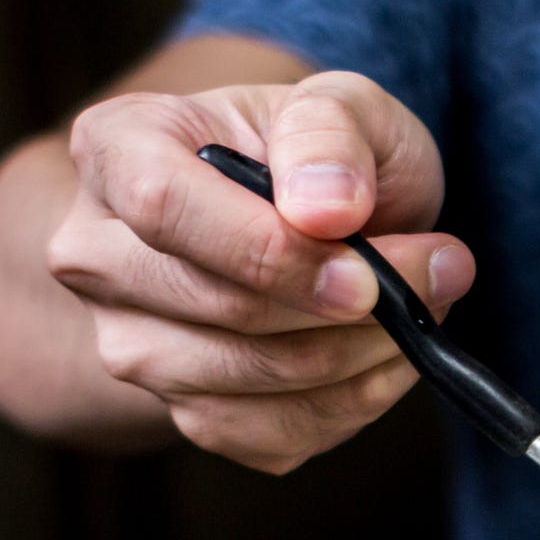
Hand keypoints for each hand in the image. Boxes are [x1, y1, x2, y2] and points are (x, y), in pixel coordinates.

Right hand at [46, 72, 474, 472]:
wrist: (319, 223)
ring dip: (364, 356)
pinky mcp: (192, 416)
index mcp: (114, 151)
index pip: (164, 208)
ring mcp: (136, 348)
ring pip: (253, 380)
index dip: (270, 252)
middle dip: (349, 309)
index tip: (366, 274)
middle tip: (440, 273)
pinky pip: (277, 435)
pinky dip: (355, 403)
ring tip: (424, 308)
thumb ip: (331, 132)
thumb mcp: (343, 104)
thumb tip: (327, 208)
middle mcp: (100, 258)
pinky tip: (390, 357)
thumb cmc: (322, 156)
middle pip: (220, 307)